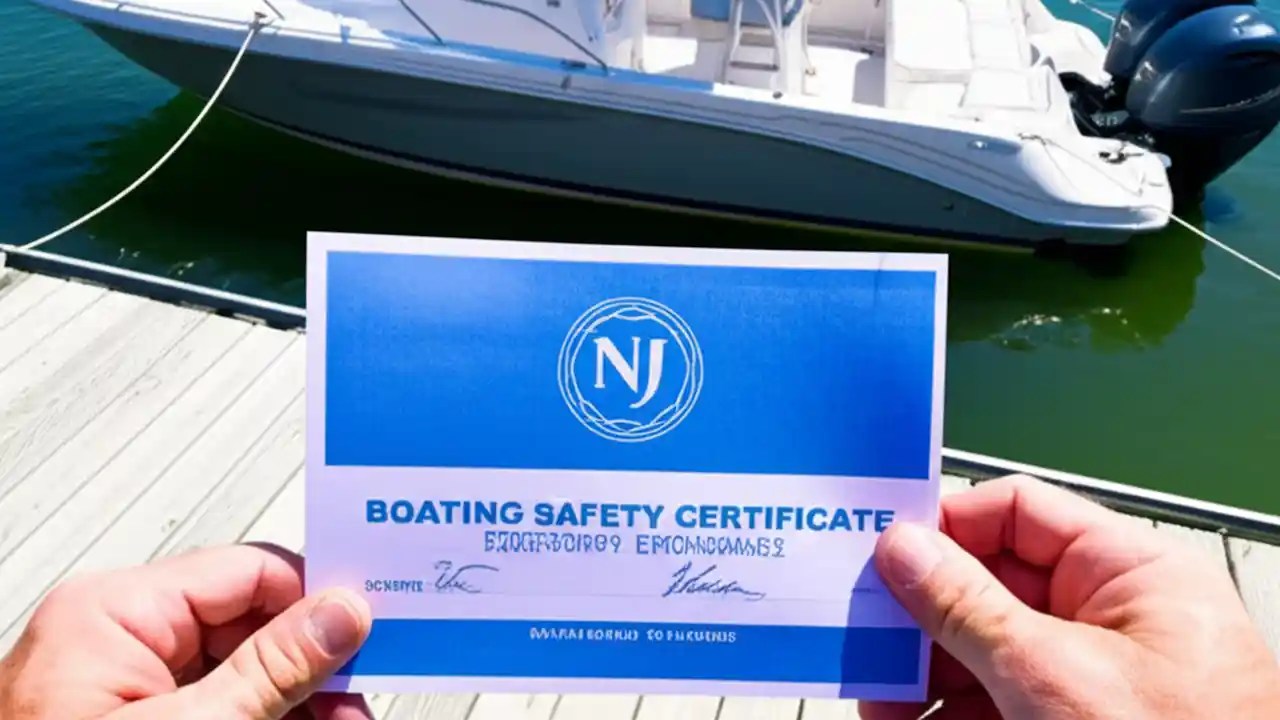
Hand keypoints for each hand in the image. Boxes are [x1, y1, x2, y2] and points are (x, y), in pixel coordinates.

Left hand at [0, 543, 372, 719]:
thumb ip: (273, 668)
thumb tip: (339, 614)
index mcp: (111, 612)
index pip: (247, 570)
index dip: (315, 599)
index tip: (368, 630)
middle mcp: (114, 638)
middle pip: (250, 624)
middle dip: (313, 666)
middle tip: (357, 701)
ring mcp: (123, 687)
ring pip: (242, 671)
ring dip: (299, 701)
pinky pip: (217, 704)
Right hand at [863, 474, 1279, 718]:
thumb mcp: (1052, 676)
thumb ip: (968, 608)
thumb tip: (905, 549)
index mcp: (1134, 576)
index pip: (1020, 513)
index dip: (944, 525)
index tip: (878, 550)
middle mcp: (1114, 621)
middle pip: (990, 588)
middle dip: (920, 619)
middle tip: (865, 638)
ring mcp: (1092, 683)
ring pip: (983, 655)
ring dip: (922, 677)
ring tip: (876, 703)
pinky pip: (996, 705)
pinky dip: (945, 714)